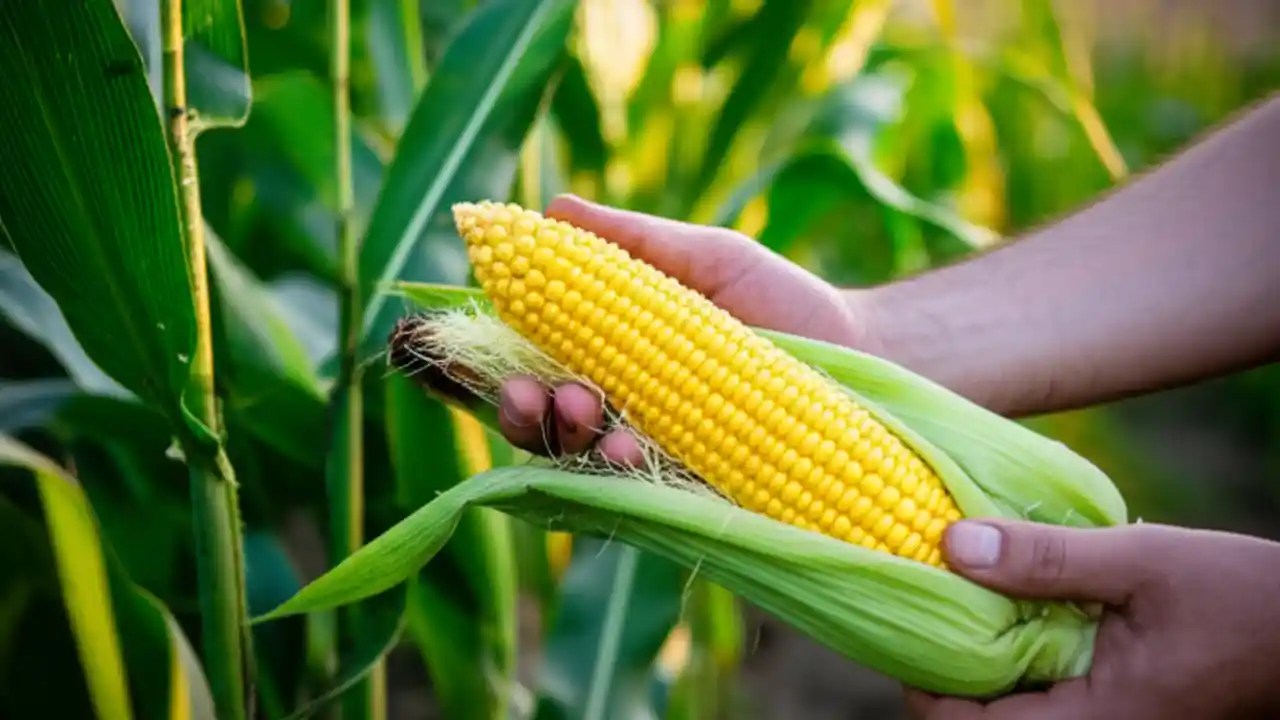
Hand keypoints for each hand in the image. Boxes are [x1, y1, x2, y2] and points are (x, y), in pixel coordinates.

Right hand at [496, 194, 871, 462]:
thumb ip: (631, 242)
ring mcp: (653, 455)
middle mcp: (621, 408)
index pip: (533, 365)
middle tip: (545, 396)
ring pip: (578, 463)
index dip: (501, 369)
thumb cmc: (782, 300)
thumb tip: (551, 209)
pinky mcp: (689, 493)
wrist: (863, 357)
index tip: (494, 358)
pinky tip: (629, 453)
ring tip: (589, 415)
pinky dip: (618, 476)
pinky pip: (636, 497)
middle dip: (526, 414)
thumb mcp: (706, 258)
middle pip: (542, 423)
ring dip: (568, 442)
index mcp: (610, 352)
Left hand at [904, 519, 1279, 718]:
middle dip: (943, 663)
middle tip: (927, 594)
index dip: (918, 684)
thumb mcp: (1142, 564)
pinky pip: (1041, 692)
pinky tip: (1013, 600)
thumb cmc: (1243, 600)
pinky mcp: (1111, 708)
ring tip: (964, 589)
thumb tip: (950, 544)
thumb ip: (1046, 561)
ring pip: (1008, 706)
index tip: (903, 621)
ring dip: (978, 654)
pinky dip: (1015, 651)